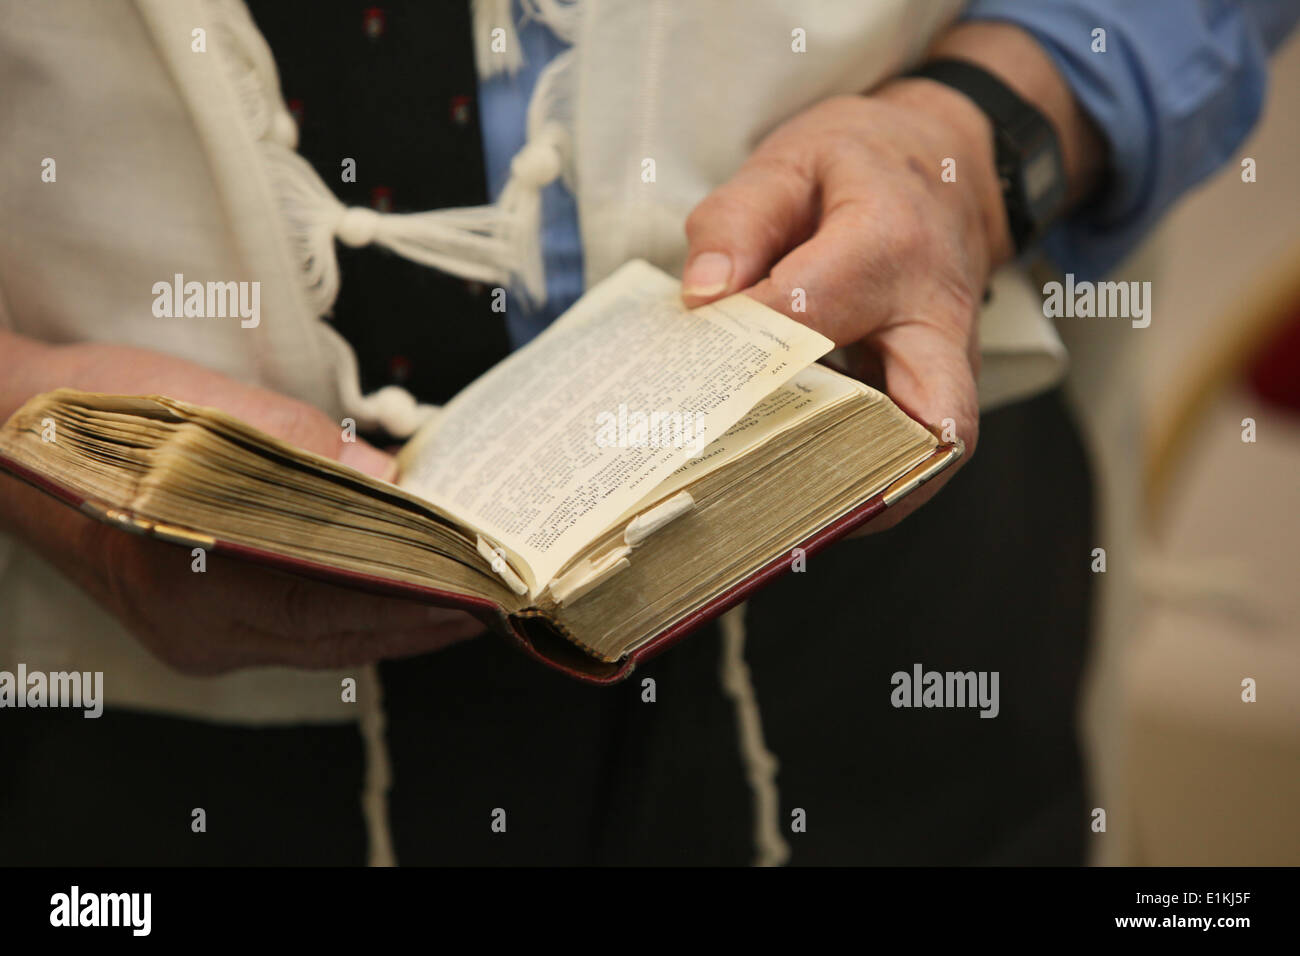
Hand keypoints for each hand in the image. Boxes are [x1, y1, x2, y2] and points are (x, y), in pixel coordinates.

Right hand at [0, 337, 485, 672]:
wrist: (13, 437)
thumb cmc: (97, 415)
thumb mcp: (198, 405)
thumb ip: (299, 444)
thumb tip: (385, 479)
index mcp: (188, 571)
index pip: (326, 604)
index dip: (406, 602)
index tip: (470, 591)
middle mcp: (189, 626)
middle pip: (328, 638)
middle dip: (411, 623)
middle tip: (480, 602)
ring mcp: (187, 638)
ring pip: (310, 643)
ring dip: (382, 625)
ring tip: (448, 602)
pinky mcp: (190, 629)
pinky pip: (285, 635)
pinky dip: (339, 617)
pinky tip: (379, 595)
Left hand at [681, 82, 1009, 528]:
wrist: (949, 163)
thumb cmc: (860, 167)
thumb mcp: (791, 160)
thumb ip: (739, 220)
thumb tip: (706, 299)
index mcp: (888, 242)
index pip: (809, 312)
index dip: (746, 347)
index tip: (693, 370)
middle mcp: (934, 316)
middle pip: (925, 418)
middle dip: (849, 470)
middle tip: (763, 505)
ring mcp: (950, 362)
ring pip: (927, 449)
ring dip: (861, 490)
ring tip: (776, 522)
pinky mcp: (942, 388)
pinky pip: (914, 448)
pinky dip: (865, 477)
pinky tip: (799, 495)